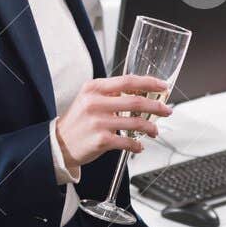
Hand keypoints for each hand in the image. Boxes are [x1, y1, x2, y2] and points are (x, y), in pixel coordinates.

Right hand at [54, 74, 172, 169]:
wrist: (59, 144)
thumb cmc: (78, 122)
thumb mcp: (89, 99)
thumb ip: (111, 93)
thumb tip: (140, 91)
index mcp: (94, 88)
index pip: (128, 81)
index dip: (149, 83)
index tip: (163, 86)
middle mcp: (96, 102)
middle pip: (136, 101)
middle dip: (156, 106)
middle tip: (166, 110)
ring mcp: (98, 121)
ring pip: (135, 122)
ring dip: (150, 127)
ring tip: (154, 131)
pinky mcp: (101, 140)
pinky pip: (128, 141)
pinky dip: (137, 144)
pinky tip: (139, 145)